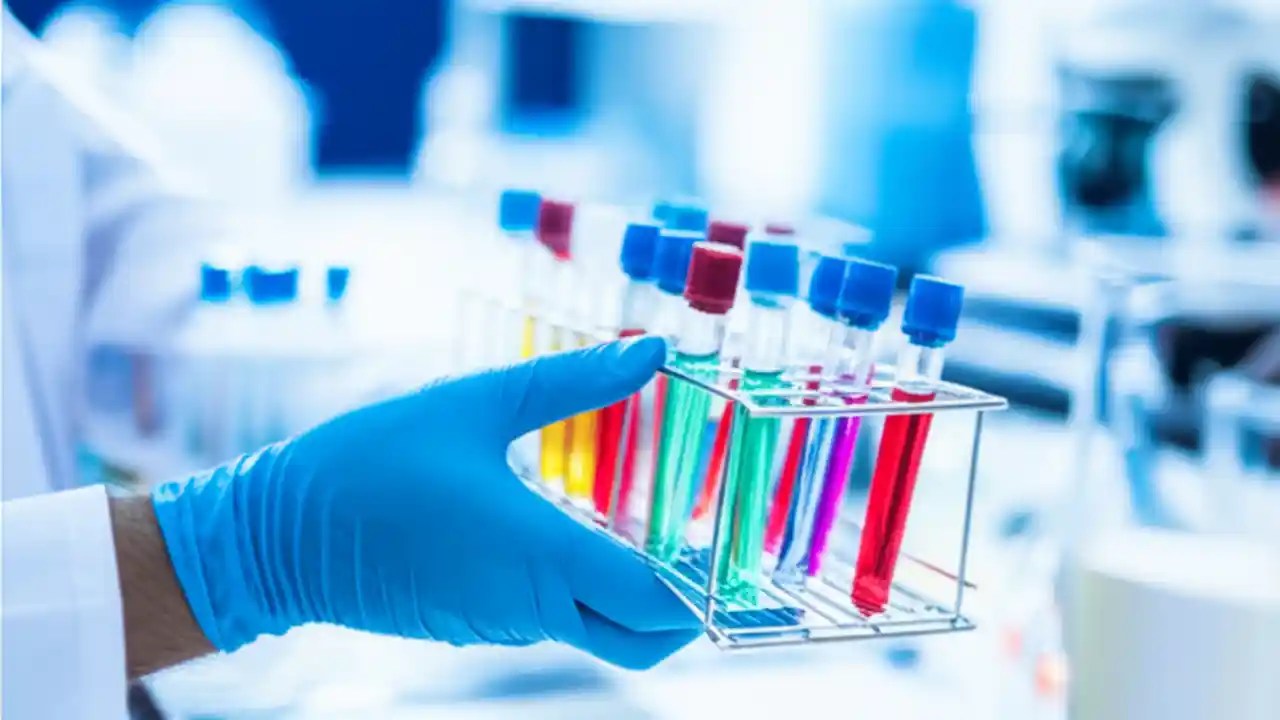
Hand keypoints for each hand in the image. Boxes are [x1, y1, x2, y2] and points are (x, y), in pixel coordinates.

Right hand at [152, 337, 700, 669]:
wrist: (274, 534)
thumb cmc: (371, 462)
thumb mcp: (475, 404)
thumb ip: (572, 382)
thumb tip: (652, 350)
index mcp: (540, 558)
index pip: (658, 602)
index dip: (710, 590)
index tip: (744, 558)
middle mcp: (529, 608)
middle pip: (642, 638)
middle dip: (689, 606)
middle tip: (714, 548)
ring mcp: (500, 625)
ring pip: (598, 628)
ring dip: (638, 592)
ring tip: (662, 523)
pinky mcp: (474, 623)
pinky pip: (552, 618)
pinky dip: (586, 589)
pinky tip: (586, 531)